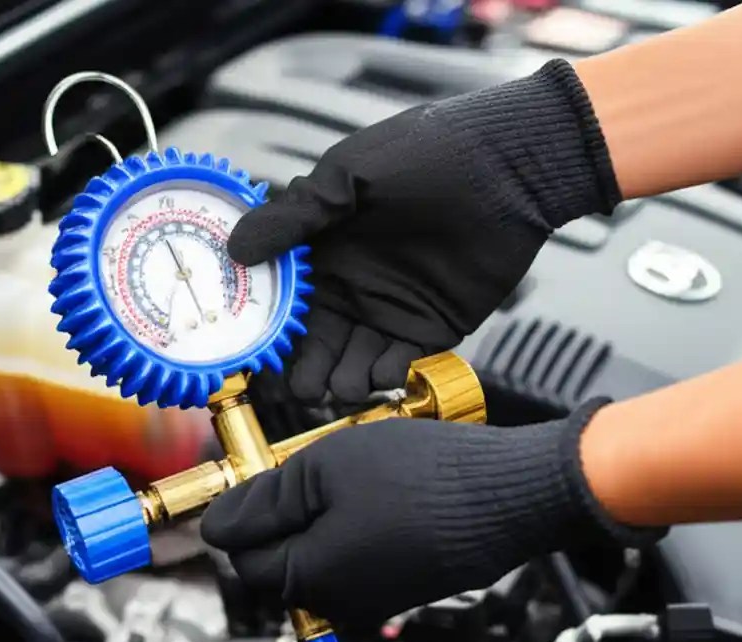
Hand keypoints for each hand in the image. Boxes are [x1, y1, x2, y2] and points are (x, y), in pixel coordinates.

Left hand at [200, 404, 657, 623]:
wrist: (512, 492)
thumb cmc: (427, 476)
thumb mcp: (323, 467)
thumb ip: (264, 500)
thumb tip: (219, 524)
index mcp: (309, 579)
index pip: (244, 557)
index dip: (249, 511)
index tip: (267, 471)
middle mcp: (341, 602)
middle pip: (284, 560)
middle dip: (289, 513)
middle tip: (315, 464)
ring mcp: (378, 597)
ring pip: (324, 553)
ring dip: (325, 513)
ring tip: (357, 470)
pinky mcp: (408, 584)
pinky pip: (363, 555)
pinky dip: (361, 522)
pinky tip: (386, 488)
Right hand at [228, 60, 619, 402]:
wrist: (507, 165)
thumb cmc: (425, 156)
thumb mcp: (346, 177)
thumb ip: (293, 217)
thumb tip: (235, 248)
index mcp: (323, 252)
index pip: (283, 304)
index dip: (268, 331)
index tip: (258, 353)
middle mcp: (350, 286)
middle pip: (313, 346)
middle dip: (304, 371)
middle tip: (301, 385)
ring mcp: (390, 309)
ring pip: (351, 363)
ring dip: (341, 381)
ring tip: (341, 386)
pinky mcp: (431, 327)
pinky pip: (398, 363)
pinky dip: (386, 376)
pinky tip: (381, 372)